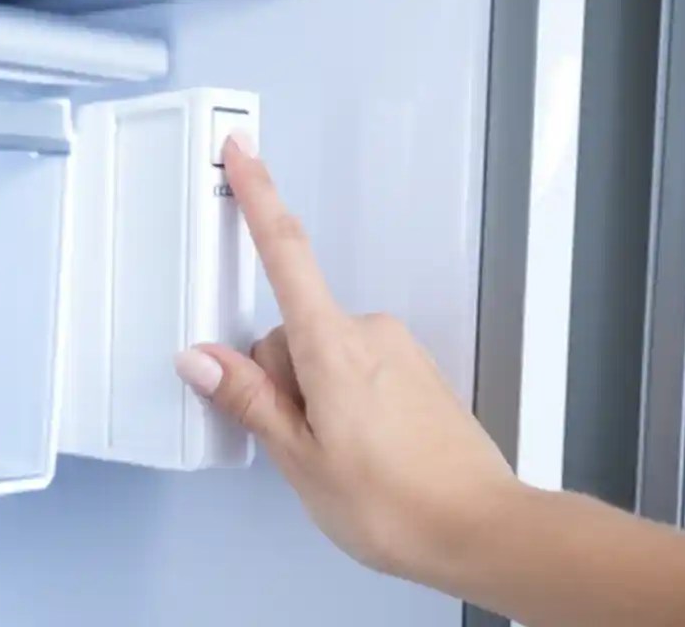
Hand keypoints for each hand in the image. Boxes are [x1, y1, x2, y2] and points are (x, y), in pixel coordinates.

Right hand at [173, 134, 520, 584]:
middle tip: (300, 440)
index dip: (259, 197)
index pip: (285, 254)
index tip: (243, 153)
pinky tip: (361, 447)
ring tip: (338, 454)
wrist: (482, 531)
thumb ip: (249, 400)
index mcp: (333, 347)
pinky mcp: (415, 371)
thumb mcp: (300, 458)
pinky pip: (355, 368)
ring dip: (312, 395)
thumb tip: (202, 360)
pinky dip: (343, 399)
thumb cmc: (396, 504)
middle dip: (279, 380)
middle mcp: (370, 334)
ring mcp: (397, 350)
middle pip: (290, 332)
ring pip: (322, 354)